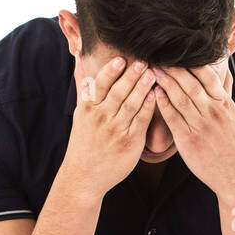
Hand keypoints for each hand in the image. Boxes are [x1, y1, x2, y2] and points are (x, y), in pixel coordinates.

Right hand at [62, 55, 157, 198]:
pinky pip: (141, 121)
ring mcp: (116, 130)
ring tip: (152, 73)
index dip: (111, 72)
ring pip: (131, 104)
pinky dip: (148, 107)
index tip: (121, 59)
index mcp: (89, 109)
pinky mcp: (129, 142)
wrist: (85, 175)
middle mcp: (101, 118)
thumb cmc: (84, 142)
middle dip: (131, 76)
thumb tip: (78, 60)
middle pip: (118, 92)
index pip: (100, 85)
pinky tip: (155, 95)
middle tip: (144, 61)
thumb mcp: (80, 114)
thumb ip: (83, 87)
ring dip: (142, 88)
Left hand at [150, 62, 234, 198]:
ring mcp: (201, 125)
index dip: (190, 60)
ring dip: (165, 81)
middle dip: (173, 67)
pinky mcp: (189, 140)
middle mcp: (213, 111)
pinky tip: (154, 93)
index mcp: (223, 102)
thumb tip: (225, 67)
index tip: (177, 49)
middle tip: (157, 53)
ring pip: (180, 97)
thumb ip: (225, 91)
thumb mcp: (233, 114)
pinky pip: (173, 118)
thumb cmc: (233, 143)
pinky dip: (163, 104)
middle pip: (190, 82)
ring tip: (152, 68)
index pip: (206, 74)